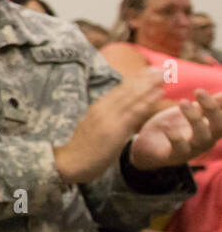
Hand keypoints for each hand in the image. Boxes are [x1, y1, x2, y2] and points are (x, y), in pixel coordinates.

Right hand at [53, 68, 161, 183]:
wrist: (67, 162)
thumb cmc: (79, 150)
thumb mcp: (91, 129)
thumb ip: (104, 120)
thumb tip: (117, 117)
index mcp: (97, 108)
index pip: (118, 90)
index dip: (134, 80)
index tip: (147, 71)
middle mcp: (103, 109)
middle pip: (127, 90)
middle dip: (144, 79)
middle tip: (161, 69)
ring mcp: (109, 118)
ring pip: (132, 97)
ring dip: (149, 85)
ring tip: (163, 75)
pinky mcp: (115, 130)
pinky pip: (135, 112)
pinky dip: (148, 101)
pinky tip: (159, 93)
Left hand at [130, 90, 221, 169]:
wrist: (148, 147)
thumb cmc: (173, 127)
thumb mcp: (189, 113)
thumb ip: (205, 105)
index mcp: (211, 129)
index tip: (216, 91)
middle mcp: (205, 141)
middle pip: (218, 127)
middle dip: (211, 108)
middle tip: (198, 90)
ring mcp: (192, 150)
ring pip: (202, 138)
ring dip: (194, 118)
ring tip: (183, 101)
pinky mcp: (174, 157)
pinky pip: (179, 149)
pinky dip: (174, 136)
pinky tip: (166, 124)